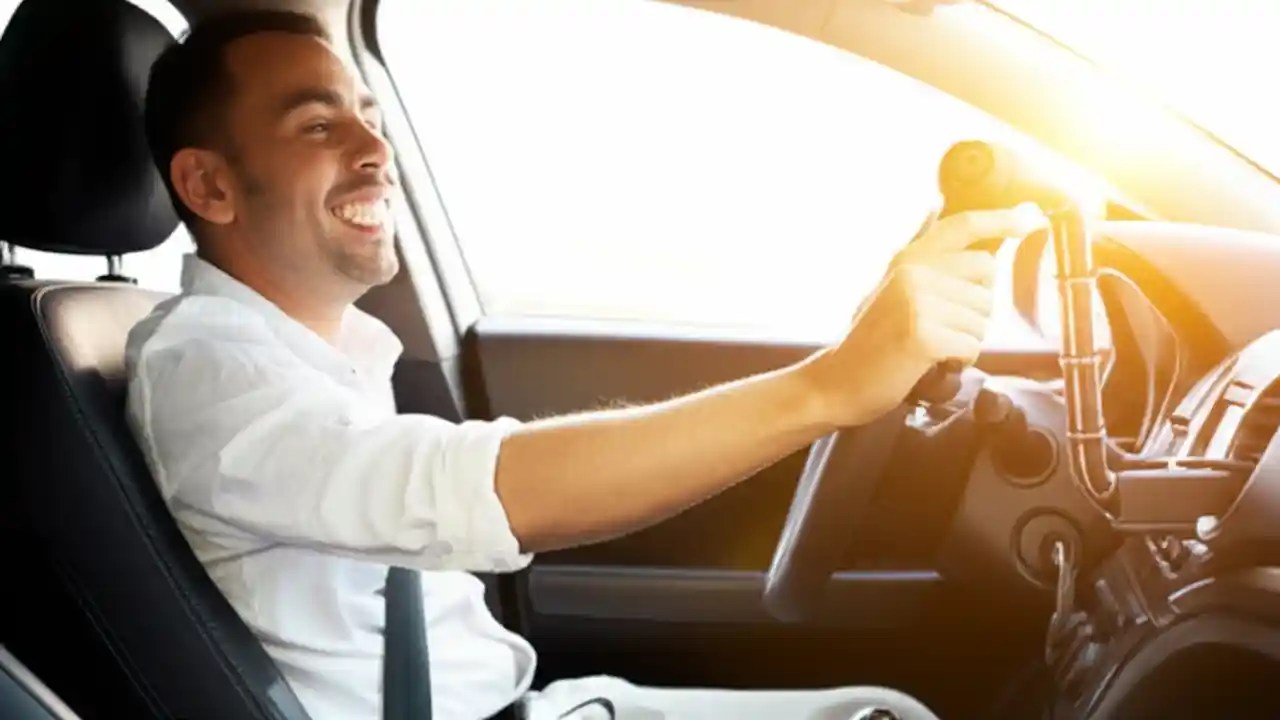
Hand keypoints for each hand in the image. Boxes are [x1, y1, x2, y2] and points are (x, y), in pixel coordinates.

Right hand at [802, 203, 1048, 426]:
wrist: (839, 381)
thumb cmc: (872, 339)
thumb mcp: (891, 286)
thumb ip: (919, 252)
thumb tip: (936, 205)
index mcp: (907, 258)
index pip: (963, 226)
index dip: (1002, 219)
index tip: (1032, 218)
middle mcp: (912, 273)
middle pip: (986, 275)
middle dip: (976, 305)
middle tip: (943, 324)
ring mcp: (917, 303)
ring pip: (983, 317)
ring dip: (966, 338)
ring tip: (931, 344)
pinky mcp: (923, 336)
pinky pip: (972, 346)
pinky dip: (960, 360)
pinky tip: (933, 361)